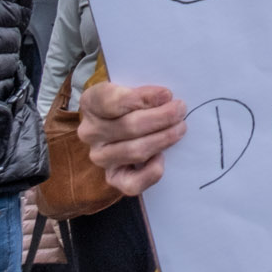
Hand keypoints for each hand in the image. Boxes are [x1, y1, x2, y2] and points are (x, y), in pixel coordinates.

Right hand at [79, 81, 187, 195]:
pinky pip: (132, 183)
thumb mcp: (135, 87)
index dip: (142, 98)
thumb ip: (145, 91)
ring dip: (162, 139)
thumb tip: (165, 98)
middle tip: (181, 109)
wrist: (126, 122)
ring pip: (134, 151)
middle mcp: (90, 132)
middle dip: (162, 118)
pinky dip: (150, 172)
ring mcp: (100, 157)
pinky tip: (161, 158)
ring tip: (180, 128)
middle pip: (129, 126)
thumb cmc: (134, 101)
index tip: (167, 94)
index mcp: (92, 102)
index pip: (111, 100)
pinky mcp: (112, 178)